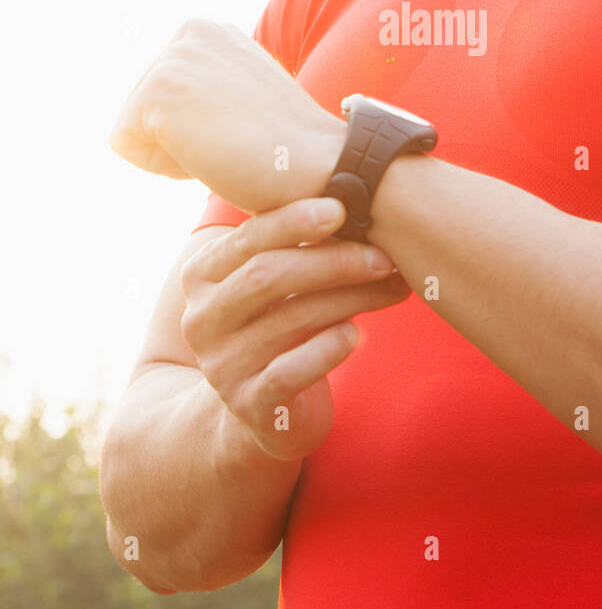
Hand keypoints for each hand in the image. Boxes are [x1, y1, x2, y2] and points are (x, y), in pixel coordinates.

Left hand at [108, 19, 344, 211]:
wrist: (320, 163)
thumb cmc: (290, 145)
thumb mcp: (246, 92)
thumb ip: (211, 84)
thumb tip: (186, 104)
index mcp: (210, 30)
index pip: (164, 93)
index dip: (197, 126)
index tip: (241, 128)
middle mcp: (190, 32)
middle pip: (143, 107)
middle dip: (180, 137)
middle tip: (235, 140)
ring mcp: (173, 59)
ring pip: (135, 127)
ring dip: (174, 152)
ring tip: (226, 146)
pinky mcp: (158, 93)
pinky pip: (128, 146)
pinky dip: (164, 166)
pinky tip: (210, 155)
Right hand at [180, 197, 410, 461]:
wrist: (260, 409)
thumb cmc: (278, 324)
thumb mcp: (274, 284)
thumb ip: (296, 246)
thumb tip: (361, 200)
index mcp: (202, 276)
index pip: (247, 239)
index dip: (294, 221)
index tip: (341, 208)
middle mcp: (201, 319)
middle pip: (268, 276)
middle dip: (333, 261)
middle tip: (384, 256)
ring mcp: (221, 365)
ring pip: (290, 320)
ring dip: (351, 299)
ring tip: (393, 288)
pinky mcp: (249, 405)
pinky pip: (290, 371)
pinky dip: (327, 349)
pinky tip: (357, 335)